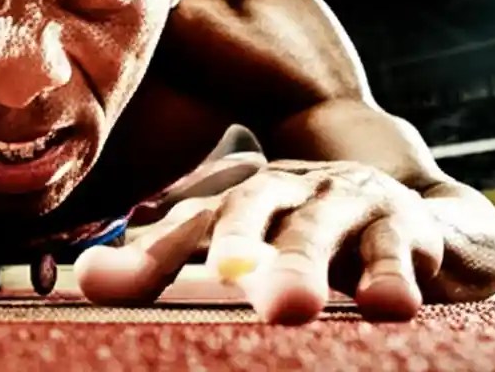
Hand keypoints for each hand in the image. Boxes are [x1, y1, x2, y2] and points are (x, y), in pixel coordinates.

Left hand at [74, 160, 443, 322]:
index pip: (188, 225)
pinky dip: (391, 274)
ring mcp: (346, 201)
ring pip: (322, 228)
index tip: (101, 285)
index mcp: (241, 198)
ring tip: (292, 305)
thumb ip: (167, 260)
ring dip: (305, 262)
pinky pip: (395, 247)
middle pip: (253, 207)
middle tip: (223, 274)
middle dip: (236, 240)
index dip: (151, 255)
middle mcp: (288, 190)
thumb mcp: (236, 243)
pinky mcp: (403, 223)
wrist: (408, 213)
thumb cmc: (300, 234)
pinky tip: (389, 304)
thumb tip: (85, 279)